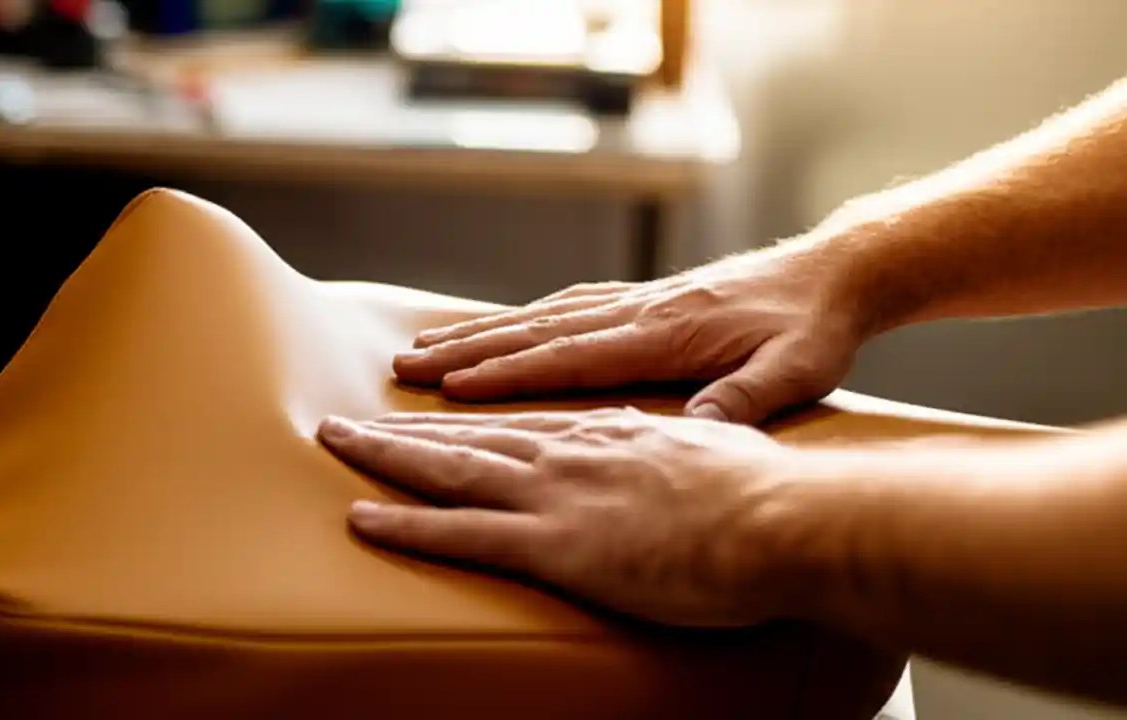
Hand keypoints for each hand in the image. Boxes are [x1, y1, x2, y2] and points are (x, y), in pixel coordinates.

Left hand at [318, 408, 808, 627]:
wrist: (785, 519)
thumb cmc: (766, 496)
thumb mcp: (716, 453)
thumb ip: (672, 446)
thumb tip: (656, 437)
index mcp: (609, 433)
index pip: (522, 418)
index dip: (468, 412)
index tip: (431, 407)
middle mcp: (571, 450)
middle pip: (470, 433)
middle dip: (404, 428)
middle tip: (347, 422)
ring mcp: (558, 492)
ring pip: (451, 469)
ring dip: (387, 457)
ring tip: (336, 446)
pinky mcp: (556, 542)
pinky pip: (461, 532)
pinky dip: (408, 526)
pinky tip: (363, 519)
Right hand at [394, 246, 861, 424]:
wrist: (836, 274)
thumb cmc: (815, 331)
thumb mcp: (797, 372)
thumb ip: (746, 400)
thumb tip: (696, 429)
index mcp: (666, 334)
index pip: (572, 357)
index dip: (510, 373)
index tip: (452, 386)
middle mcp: (640, 311)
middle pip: (538, 332)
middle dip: (469, 350)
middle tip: (405, 364)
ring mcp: (639, 301)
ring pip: (544, 316)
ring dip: (483, 331)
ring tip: (428, 344)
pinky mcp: (646, 299)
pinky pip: (570, 306)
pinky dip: (525, 318)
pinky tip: (502, 327)